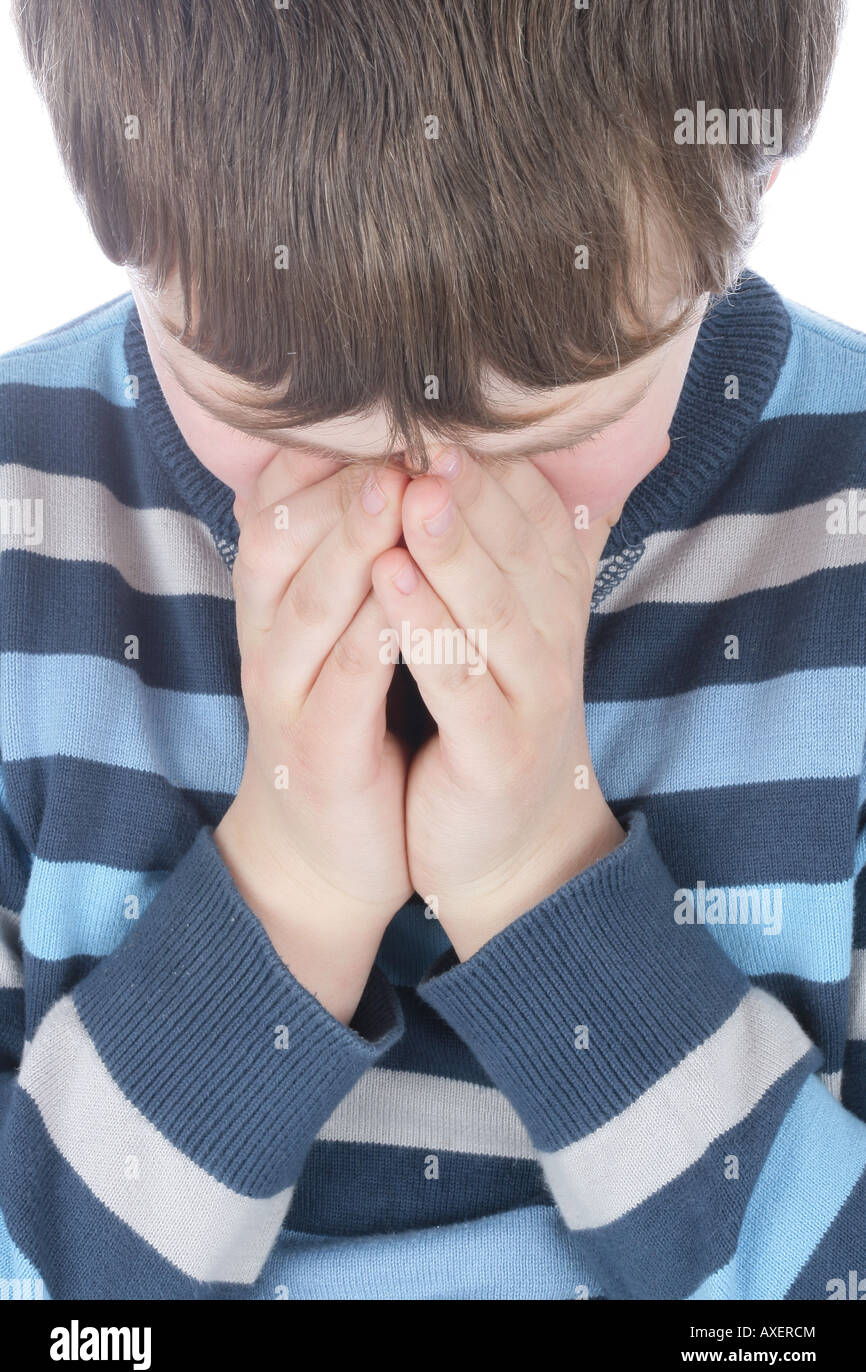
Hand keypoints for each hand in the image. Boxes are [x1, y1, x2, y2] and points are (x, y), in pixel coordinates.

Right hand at [215, 454, 410, 1022]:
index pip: (279, 498)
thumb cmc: (351, 714)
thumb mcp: (345, 626)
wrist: (328, 844)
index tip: (385, 394)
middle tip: (393, 422)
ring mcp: (285, 692)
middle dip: (339, 478)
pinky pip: (344, 682)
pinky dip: (374, 638)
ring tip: (396, 489)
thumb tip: (405, 455)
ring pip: (310, 602)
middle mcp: (268, 634)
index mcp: (277, 596)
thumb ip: (361, 550)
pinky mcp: (318, 747)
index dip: (323, 447)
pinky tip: (409, 601)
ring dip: (351, 544)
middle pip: (285, 535)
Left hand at [371, 446, 624, 958]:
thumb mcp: (495, 622)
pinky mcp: (501, 753)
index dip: (485, 457)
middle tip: (425, 427)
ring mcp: (533, 698)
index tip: (431, 400)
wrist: (505, 841)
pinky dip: (428, 633)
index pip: (527, 508)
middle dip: (469, 488)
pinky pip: (463, 685)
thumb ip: (489, 543)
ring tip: (411, 492)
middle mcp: (554, 638)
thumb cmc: (482, 712)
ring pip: (494, 611)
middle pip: (514, 548)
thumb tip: (469, 445)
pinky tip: (388, 586)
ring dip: (454, 550)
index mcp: (551, 595)